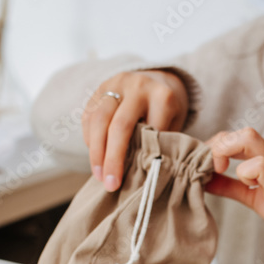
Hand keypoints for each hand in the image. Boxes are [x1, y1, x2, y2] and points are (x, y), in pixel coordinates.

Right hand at [82, 70, 189, 190]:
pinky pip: (88, 116)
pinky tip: (95, 158)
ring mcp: (115, 85)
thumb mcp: (175, 124)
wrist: (158, 79)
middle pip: (120, 126)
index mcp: (162, 96)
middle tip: (110, 184)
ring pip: (98, 120)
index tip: (141, 180)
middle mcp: (137, 87)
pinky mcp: (99, 89)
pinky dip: (90, 139)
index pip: (150, 131)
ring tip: (99, 176)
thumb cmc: (168, 110)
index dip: (143, 157)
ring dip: (96, 152)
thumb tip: (145, 173)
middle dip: (113, 158)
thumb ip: (161, 142)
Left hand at [204, 128, 263, 260]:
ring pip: (247, 138)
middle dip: (214, 148)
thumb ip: (229, 185)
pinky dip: (243, 172)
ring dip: (224, 152)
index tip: (201, 167)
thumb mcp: (253, 196)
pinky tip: (244, 185)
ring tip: (219, 173)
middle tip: (206, 171)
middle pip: (237, 132)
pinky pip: (259, 165)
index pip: (233, 136)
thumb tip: (204, 180)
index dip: (212, 148)